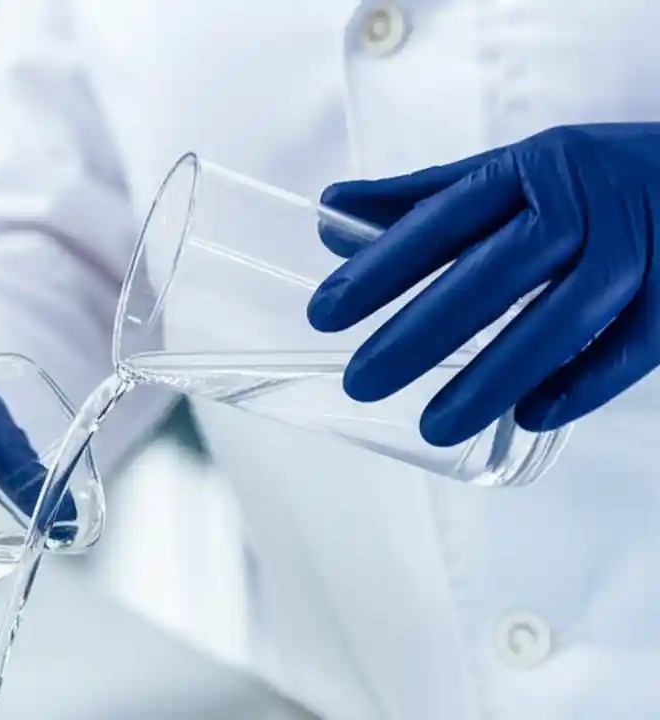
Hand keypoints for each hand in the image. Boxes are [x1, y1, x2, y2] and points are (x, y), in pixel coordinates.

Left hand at [308, 124, 659, 445]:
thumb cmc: (601, 179)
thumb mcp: (515, 173)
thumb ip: (423, 199)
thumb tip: (331, 213)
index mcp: (533, 167)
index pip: (443, 219)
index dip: (381, 267)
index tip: (326, 313)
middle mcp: (587, 201)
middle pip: (494, 273)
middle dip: (421, 332)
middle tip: (361, 381)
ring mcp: (643, 247)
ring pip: (561, 318)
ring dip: (494, 376)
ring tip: (432, 424)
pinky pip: (632, 346)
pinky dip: (581, 383)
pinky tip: (529, 417)